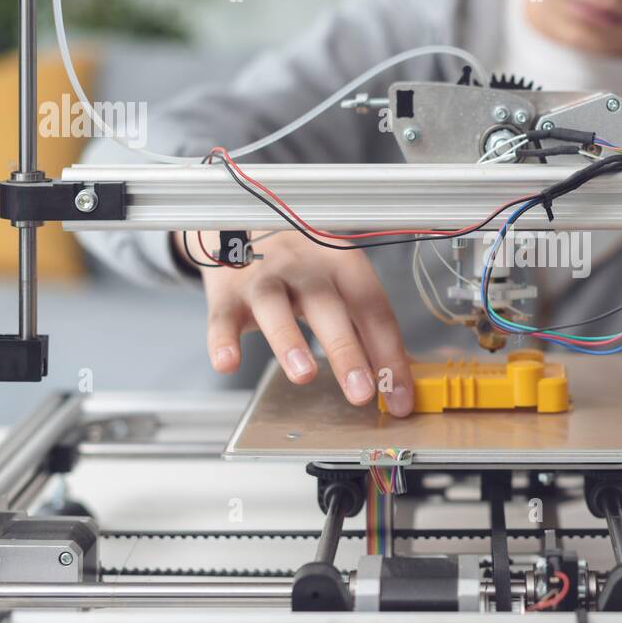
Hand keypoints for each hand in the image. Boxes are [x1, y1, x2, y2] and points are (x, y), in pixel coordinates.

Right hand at [186, 231, 415, 416]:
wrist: (245, 224)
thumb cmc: (302, 266)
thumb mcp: (339, 284)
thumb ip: (364, 327)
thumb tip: (395, 379)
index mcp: (343, 264)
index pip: (373, 310)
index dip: (389, 355)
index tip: (400, 398)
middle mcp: (305, 266)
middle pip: (328, 306)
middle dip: (346, 351)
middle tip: (361, 392)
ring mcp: (263, 277)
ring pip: (275, 305)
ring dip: (289, 340)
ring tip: (303, 375)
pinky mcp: (226, 291)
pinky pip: (221, 316)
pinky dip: (222, 340)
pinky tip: (228, 363)